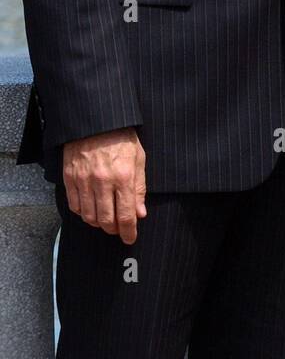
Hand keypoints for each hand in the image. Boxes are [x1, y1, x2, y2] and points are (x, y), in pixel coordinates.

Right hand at [62, 128, 146, 243]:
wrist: (97, 120)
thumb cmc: (121, 137)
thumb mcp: (138, 159)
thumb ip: (139, 188)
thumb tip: (140, 213)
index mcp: (123, 176)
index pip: (125, 215)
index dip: (128, 232)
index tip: (130, 238)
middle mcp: (102, 181)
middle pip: (105, 220)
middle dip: (113, 230)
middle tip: (118, 229)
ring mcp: (84, 180)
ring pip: (89, 216)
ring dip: (98, 223)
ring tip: (105, 219)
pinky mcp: (70, 178)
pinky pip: (74, 206)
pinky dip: (83, 213)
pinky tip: (90, 209)